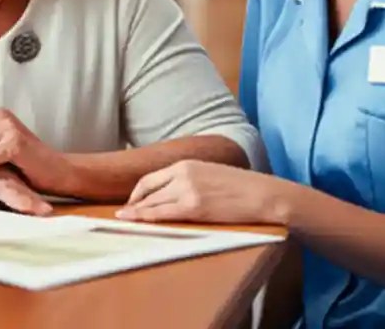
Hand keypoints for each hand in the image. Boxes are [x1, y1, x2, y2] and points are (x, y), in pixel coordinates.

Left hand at [116, 160, 290, 223]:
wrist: (262, 194)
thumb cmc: (241, 187)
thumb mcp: (210, 174)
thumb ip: (189, 179)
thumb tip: (172, 192)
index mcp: (186, 164)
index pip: (151, 178)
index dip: (137, 192)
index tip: (131, 202)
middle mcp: (183, 173)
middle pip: (147, 190)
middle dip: (133, 203)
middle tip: (122, 214)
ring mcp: (188, 190)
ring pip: (152, 203)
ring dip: (136, 212)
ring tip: (124, 220)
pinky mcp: (195, 206)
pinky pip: (163, 213)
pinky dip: (146, 217)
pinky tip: (137, 221)